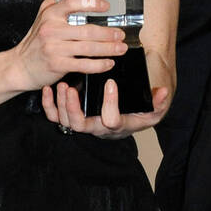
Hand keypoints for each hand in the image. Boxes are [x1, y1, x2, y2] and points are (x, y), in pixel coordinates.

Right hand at [10, 0, 126, 91]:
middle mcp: (52, 29)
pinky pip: (83, 64)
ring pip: (88, 48)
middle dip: (108, 34)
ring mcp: (54, 48)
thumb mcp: (47, 15)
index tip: (106, 6)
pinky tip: (108, 63)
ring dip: (108, 49)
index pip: (72, 3)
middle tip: (120, 34)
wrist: (20, 66)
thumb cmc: (37, 39)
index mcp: (51, 13)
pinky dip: (99, 65)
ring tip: (120, 48)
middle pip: (87, 30)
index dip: (91, 3)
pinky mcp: (57, 65)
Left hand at [41, 78, 171, 138]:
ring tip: (62, 86)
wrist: (134, 109)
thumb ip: (159, 101)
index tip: (111, 83)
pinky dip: (50, 105)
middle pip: (81, 126)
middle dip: (73, 109)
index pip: (112, 121)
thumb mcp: (156, 105)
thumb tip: (161, 93)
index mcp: (119, 125)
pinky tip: (49, 89)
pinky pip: (57, 117)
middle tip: (71, 89)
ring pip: (67, 122)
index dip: (110, 104)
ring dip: (61, 105)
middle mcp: (100, 128)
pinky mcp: (74, 116)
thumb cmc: (144, 107)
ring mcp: (86, 123)